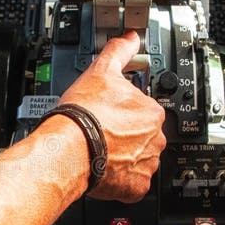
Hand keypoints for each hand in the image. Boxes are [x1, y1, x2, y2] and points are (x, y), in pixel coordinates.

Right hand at [59, 31, 165, 202]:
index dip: (125, 112)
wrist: (69, 148)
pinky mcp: (136, 186)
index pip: (144, 111)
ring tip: (102, 152)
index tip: (111, 115)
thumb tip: (130, 38)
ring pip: (140, 159)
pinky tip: (106, 170)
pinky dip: (122, 180)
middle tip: (105, 134)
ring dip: (125, 158)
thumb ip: (118, 52)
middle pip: (144, 136)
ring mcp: (147, 163)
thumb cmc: (84, 114)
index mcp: (151, 111)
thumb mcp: (100, 71)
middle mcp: (155, 138)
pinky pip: (134, 184)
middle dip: (127, 136)